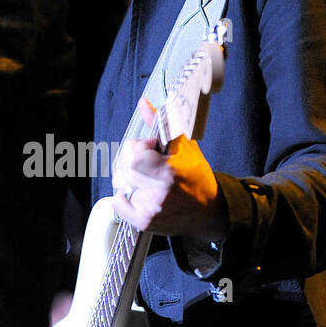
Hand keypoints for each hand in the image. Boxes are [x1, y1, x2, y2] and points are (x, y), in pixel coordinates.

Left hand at [112, 97, 229, 236]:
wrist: (208, 211)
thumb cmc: (197, 177)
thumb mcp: (184, 147)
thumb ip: (160, 124)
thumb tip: (143, 104)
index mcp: (169, 173)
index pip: (135, 155)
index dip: (139, 147)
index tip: (151, 149)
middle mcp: (159, 194)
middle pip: (125, 167)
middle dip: (132, 159)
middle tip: (146, 161)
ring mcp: (150, 210)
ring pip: (119, 183)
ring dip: (127, 176)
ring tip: (144, 176)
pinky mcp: (144, 222)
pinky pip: (117, 202)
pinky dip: (123, 193)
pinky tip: (137, 190)